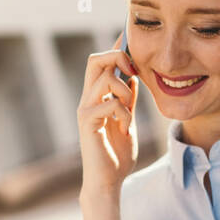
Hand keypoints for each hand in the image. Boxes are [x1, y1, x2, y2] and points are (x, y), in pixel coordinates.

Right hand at [77, 34, 139, 196]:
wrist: (108, 181)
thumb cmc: (116, 155)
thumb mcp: (127, 121)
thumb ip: (128, 100)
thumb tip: (132, 77)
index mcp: (97, 97)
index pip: (102, 63)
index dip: (116, 48)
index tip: (128, 37)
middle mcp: (88, 99)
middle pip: (95, 60)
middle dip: (117, 58)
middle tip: (133, 73)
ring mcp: (86, 110)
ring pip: (104, 78)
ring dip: (124, 91)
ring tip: (129, 112)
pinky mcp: (88, 123)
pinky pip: (109, 104)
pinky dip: (124, 113)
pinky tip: (125, 128)